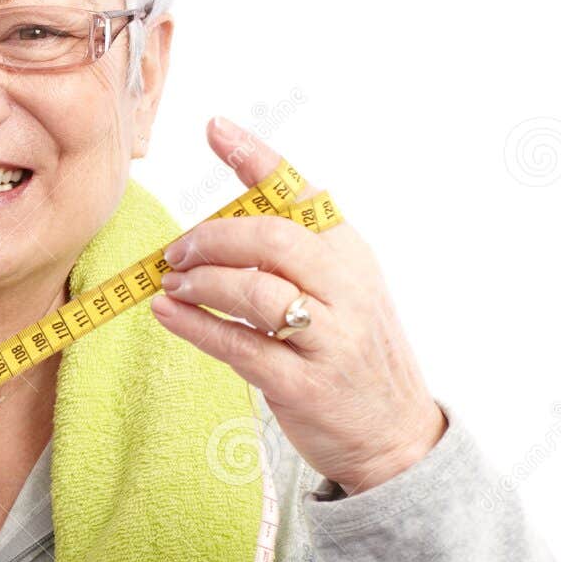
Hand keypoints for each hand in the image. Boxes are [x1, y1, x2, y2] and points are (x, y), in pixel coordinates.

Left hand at [149, 115, 447, 494]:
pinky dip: (195, 326)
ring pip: (255, 291)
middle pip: (272, 239)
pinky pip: (239, 346)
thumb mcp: (338, 290)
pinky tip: (167, 314)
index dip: (257, 157)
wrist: (393, 434)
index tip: (215, 128)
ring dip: (201, 283)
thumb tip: (218, 226)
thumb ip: (292, 254)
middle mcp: (346, 289)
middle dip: (212, 238)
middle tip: (176, 252)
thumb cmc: (349, 352)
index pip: (303, 192)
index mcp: (351, 254)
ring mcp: (329, 338)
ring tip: (171, 285)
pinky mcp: (303, 384)